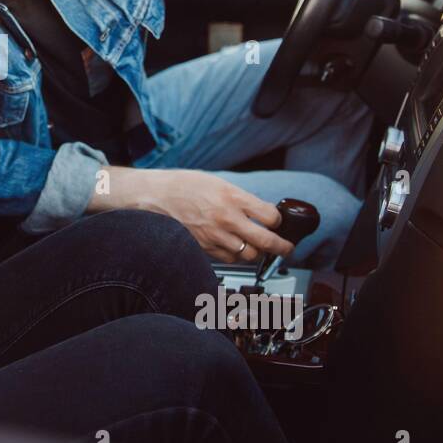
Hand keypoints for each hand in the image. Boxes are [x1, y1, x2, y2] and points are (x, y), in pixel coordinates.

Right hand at [147, 169, 292, 262]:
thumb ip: (240, 198)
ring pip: (249, 254)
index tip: (277, 221)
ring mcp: (215, 235)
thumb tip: (259, 212)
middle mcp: (226, 218)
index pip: (270, 216)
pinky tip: (236, 248)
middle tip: (287, 248)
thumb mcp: (218, 183)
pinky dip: (237, 255)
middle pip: (266, 241)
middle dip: (282, 247)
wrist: (155, 196)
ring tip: (258, 247)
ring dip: (257, 252)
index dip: (278, 220)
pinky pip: (229, 258)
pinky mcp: (204, 247)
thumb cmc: (184, 185)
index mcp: (232, 197)